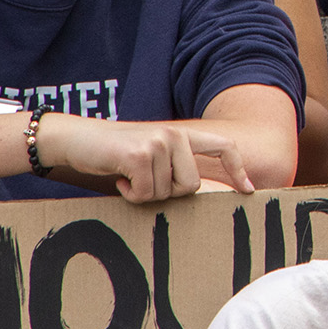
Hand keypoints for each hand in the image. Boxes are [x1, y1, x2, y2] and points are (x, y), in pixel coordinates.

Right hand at [38, 114, 253, 202]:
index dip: (238, 168)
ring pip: (165, 193)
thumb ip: (174, 166)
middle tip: (144, 181)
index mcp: (183, 134)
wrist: (79, 139)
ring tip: (129, 175)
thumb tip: (201, 192)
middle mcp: (176, 135)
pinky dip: (130, 193)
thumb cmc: (117, 154)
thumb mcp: (152, 155)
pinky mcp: (140, 155)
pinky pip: (145, 193)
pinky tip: (119, 177)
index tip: (248, 190)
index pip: (224, 146)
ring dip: (144, 193)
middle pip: (190, 186)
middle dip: (167, 194)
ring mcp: (159, 142)